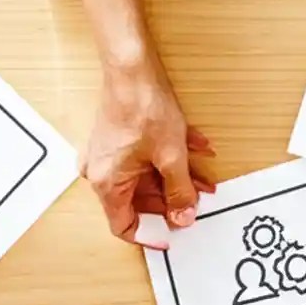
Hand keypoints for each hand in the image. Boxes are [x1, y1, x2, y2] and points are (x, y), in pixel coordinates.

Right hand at [67, 0, 214, 248]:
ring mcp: (107, 155)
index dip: (150, 234)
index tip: (171, 236)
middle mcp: (102, 172)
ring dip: (174, 180)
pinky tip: (194, 154)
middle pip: (138, 201)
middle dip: (171, 202)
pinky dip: (166, 161)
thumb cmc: (142, 108)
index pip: (124, 226)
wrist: (131, 68)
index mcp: (107, 183)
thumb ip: (179, 192)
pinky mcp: (116, 140)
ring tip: (203, 180)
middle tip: (197, 202)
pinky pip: (142, 160)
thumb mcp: (170, 157)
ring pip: (144, 179)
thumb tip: (184, 216)